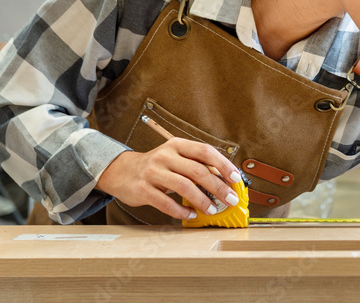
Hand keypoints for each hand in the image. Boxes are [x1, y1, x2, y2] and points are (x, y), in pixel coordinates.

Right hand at [96, 138, 243, 220]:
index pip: (205, 151)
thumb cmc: (157, 166)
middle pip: (198, 171)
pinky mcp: (143, 189)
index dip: (223, 165)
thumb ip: (196, 165)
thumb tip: (224, 179)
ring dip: (202, 201)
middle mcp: (165, 156)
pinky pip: (166, 203)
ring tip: (212, 210)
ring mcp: (153, 172)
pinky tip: (190, 215)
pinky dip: (181, 211)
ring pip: (184, 187)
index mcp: (177, 145)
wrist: (123, 171)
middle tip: (230, 200)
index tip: (236, 179)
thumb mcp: (176, 158)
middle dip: (218, 187)